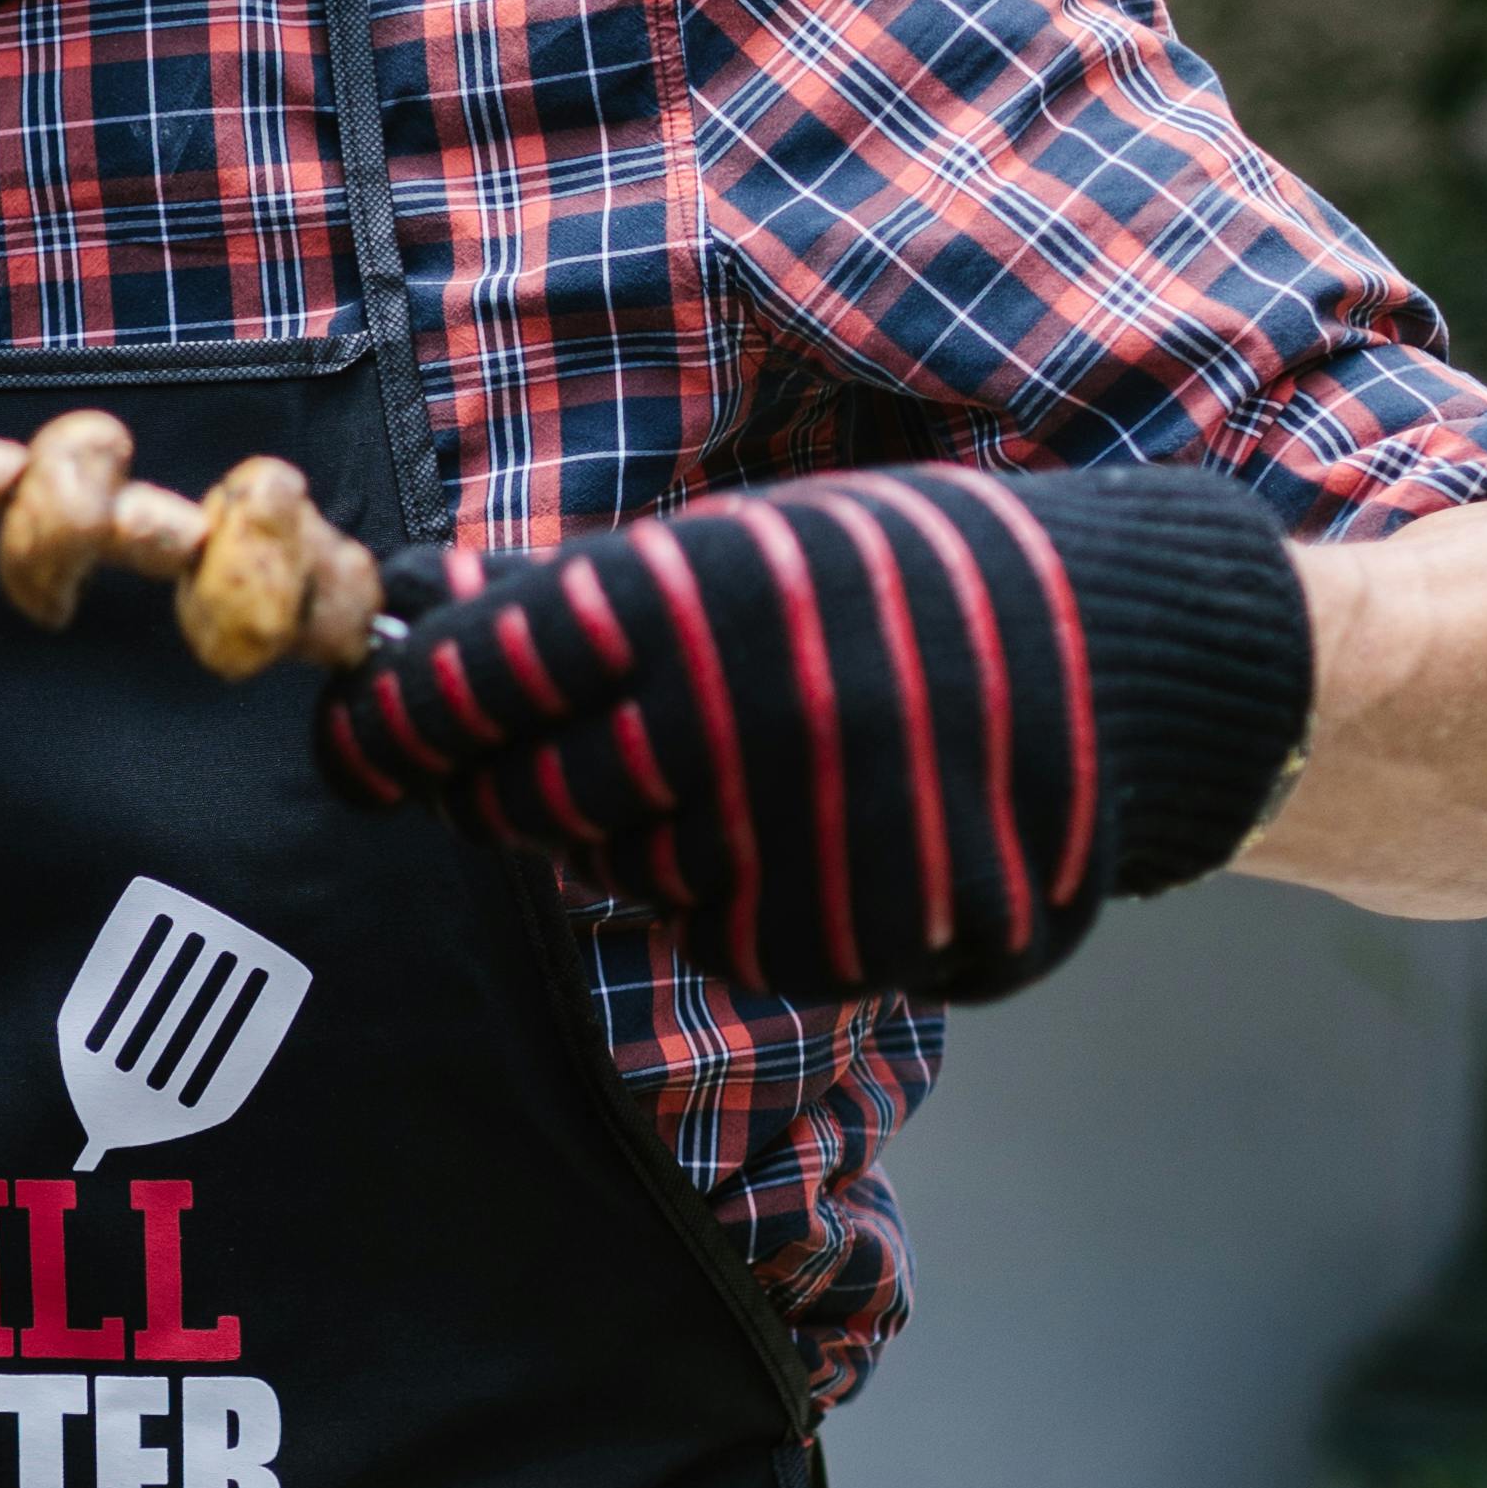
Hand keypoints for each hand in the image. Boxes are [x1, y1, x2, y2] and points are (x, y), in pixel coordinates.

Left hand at [317, 463, 1313, 1003]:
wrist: (1127, 670)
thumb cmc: (914, 585)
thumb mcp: (748, 545)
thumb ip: (580, 594)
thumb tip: (420, 601)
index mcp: (678, 601)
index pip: (465, 685)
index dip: (388, 726)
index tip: (359, 745)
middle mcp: (713, 725)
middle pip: (520, 803)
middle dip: (528, 784)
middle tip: (601, 749)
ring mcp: (770, 846)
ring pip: (622, 877)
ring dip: (657, 837)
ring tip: (779, 768)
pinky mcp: (824, 942)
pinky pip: (718, 936)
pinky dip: (745, 897)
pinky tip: (829, 832)